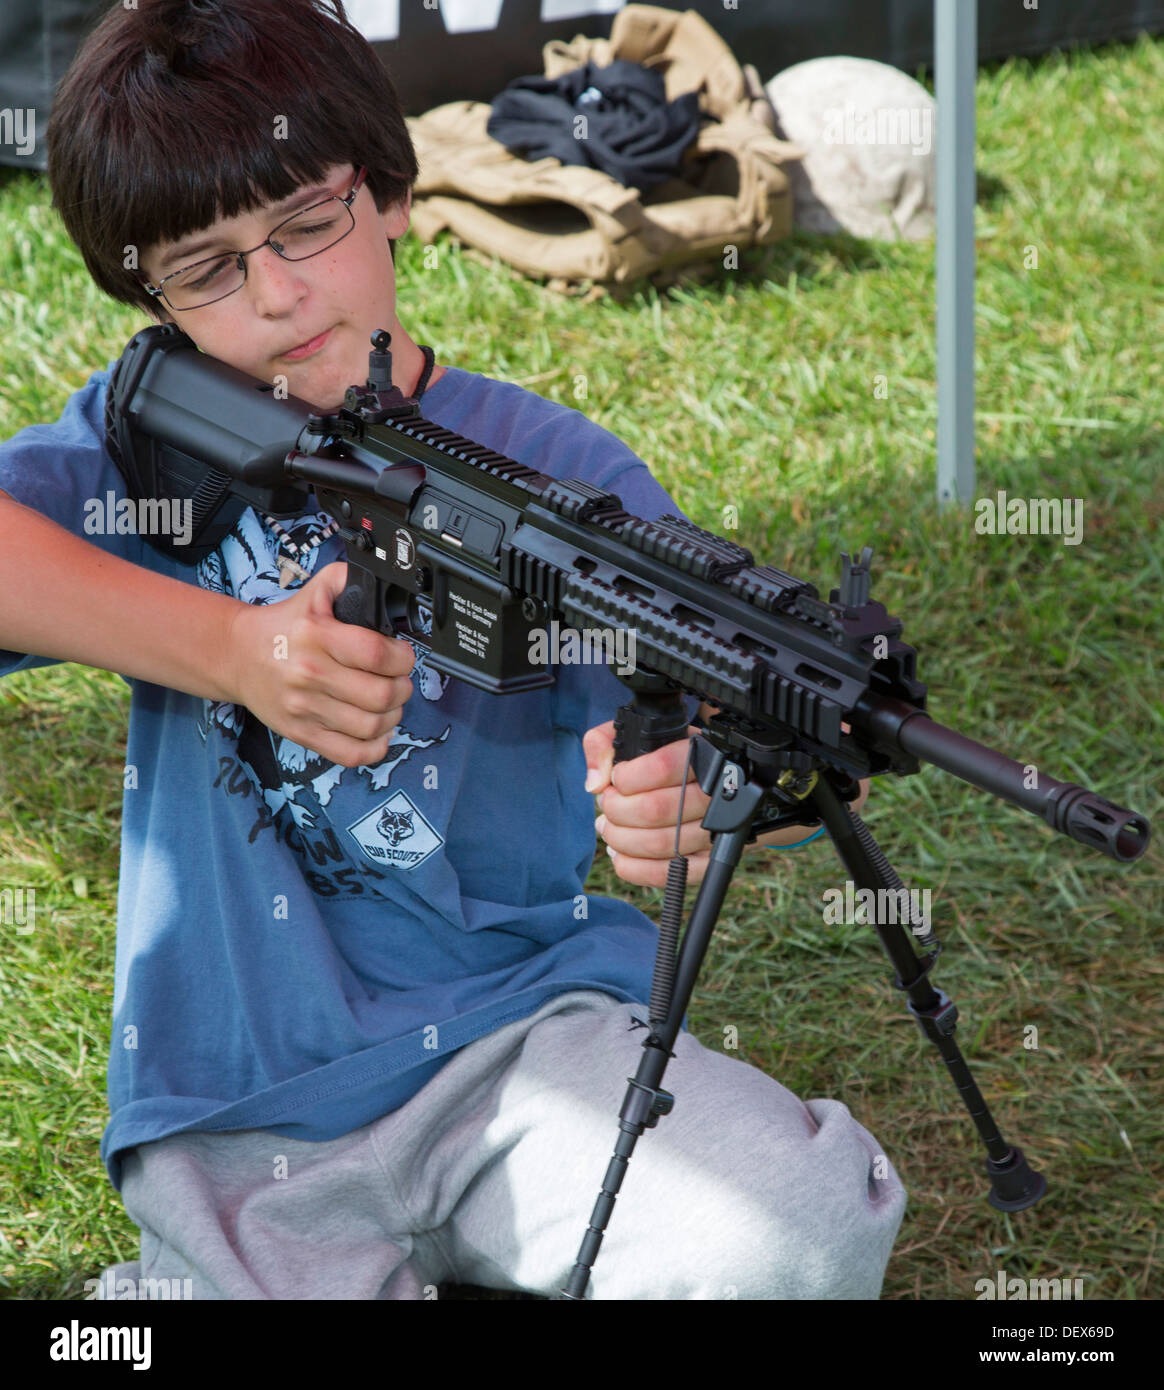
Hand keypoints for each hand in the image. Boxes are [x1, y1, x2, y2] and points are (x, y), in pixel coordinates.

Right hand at [226, 561, 414, 766]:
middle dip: (402, 688)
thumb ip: (347, 580)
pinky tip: (378, 731)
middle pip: (380, 695)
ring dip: (393, 716)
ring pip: (371, 726)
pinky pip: (350, 753)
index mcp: (317, 636)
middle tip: (399, 680)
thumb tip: (380, 578)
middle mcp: (310, 674)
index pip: (376, 654)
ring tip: (389, 704)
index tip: (403, 656)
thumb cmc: (282, 627)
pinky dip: (375, 747)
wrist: (236, 655)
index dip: (402, 658)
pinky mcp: (301, 733)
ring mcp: (305, 708)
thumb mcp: (314, 592)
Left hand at [583, 721, 712, 886]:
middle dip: (617, 810)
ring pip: (659, 844)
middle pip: (657, 809)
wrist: (699, 780)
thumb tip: (595, 782)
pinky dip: (633, 868)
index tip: (616, 778)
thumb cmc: (660, 757)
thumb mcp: (635, 734)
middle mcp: (716, 794)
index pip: (663, 767)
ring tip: (607, 827)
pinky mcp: (706, 862)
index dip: (627, 777)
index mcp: (702, 754)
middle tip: (606, 803)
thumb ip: (603, 742)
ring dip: (620, 838)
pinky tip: (618, 852)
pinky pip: (667, 874)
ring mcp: (716, 832)